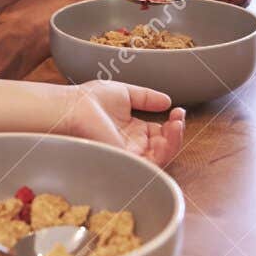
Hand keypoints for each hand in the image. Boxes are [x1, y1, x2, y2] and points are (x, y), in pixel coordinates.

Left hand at [55, 81, 186, 167]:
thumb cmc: (92, 99)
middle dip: (177, 132)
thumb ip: (147, 97)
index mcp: (132, 130)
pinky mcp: (128, 160)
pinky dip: (167, 148)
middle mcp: (133, 144)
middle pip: (164, 146)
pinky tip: (171, 130)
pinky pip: (154, 161)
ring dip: (175, 140)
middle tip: (179, 117)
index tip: (178, 110)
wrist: (76, 107)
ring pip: (163, 155)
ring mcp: (131, 153)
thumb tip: (167, 100)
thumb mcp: (126, 93)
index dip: (172, 124)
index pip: (159, 132)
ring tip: (177, 123)